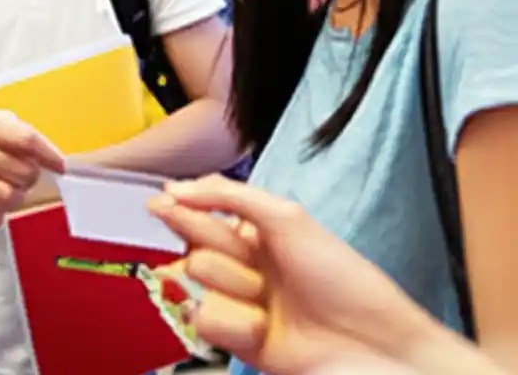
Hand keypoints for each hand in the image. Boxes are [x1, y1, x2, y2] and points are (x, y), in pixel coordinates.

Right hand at [0, 106, 64, 229]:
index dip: (47, 154)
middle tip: (22, 178)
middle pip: (20, 171)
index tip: (58, 165)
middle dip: (29, 178)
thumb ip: (1, 125)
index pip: (22, 138)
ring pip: (7, 198)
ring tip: (3, 192)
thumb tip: (41, 147)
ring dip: (14, 199)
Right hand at [147, 176, 454, 374]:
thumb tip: (177, 188)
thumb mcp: (289, 219)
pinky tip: (264, 328)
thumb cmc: (346, 281)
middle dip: (219, 247)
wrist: (371, 345)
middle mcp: (244, 266)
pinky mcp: (237, 339)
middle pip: (193, 243)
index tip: (161, 201)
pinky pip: (204, 319)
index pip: (202, 212)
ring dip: (234, 287)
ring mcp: (240, 303)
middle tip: (248, 257)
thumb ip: (230, 196)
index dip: (181, 206)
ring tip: (269, 299)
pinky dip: (235, 323)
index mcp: (257, 233)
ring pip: (196, 281)